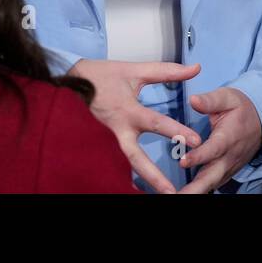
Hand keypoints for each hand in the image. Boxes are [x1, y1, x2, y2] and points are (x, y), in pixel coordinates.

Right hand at [69, 59, 202, 193]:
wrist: (64, 82)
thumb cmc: (101, 77)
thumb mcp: (135, 71)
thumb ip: (167, 72)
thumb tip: (196, 68)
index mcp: (128, 111)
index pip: (156, 123)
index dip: (177, 131)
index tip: (197, 142)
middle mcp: (115, 131)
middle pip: (135, 158)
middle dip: (153, 176)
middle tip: (170, 191)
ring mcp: (102, 142)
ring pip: (120, 167)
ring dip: (138, 181)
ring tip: (156, 194)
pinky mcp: (92, 148)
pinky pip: (108, 166)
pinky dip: (119, 179)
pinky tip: (130, 191)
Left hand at [178, 86, 261, 193]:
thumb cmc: (241, 107)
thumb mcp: (228, 97)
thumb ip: (210, 100)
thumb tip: (193, 100)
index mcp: (229, 136)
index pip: (214, 149)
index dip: (199, 156)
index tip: (183, 161)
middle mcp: (229, 156)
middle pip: (212, 176)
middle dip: (195, 188)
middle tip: (178, 195)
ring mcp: (229, 167)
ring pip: (211, 183)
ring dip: (196, 192)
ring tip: (177, 197)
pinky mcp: (226, 172)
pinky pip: (213, 183)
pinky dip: (200, 190)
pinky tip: (186, 194)